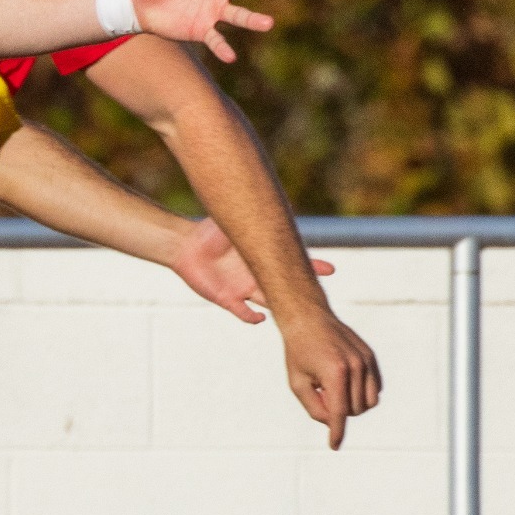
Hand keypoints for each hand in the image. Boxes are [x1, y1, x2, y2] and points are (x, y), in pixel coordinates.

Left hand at [170, 217, 334, 322]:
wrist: (184, 245)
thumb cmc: (210, 230)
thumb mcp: (235, 220)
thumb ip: (254, 213)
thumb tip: (279, 196)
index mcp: (262, 258)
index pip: (293, 263)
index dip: (313, 267)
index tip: (330, 270)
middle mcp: (257, 276)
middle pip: (285, 286)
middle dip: (301, 291)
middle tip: (319, 297)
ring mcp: (244, 289)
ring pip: (269, 302)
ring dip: (280, 306)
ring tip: (295, 312)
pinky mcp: (227, 298)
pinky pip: (243, 312)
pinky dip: (252, 317)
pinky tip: (261, 318)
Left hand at [275, 304, 381, 449]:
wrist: (309, 319)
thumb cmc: (298, 352)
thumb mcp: (297, 382)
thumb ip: (314, 407)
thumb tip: (333, 424)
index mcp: (335, 373)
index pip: (340, 412)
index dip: (337, 432)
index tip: (334, 446)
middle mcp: (355, 367)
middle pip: (356, 410)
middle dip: (340, 412)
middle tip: (320, 394)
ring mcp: (366, 361)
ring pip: (370, 402)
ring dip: (353, 405)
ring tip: (332, 389)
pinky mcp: (371, 357)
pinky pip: (374, 388)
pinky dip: (361, 393)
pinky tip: (345, 383)